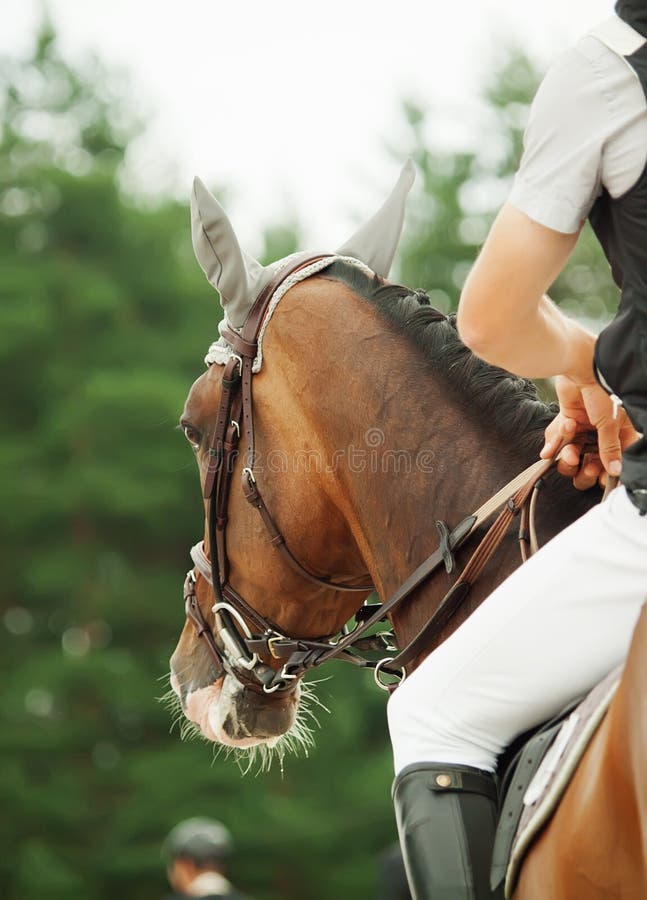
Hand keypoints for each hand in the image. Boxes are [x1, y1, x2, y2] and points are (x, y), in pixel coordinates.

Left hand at [540, 375, 638, 489]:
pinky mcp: (568, 419)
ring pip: (574, 451)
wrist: (580, 367)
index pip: (616, 458)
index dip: (608, 471)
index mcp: (621, 431)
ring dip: (569, 456)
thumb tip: (616, 471)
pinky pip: (558, 438)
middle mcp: (603, 430)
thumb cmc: (603, 392)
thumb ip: (609, 448)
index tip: (601, 479)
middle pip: (593, 460)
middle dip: (586, 467)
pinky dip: (552, 446)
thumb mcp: (610, 423)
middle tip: (585, 468)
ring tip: (569, 453)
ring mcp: (585, 425)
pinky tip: (547, 454)